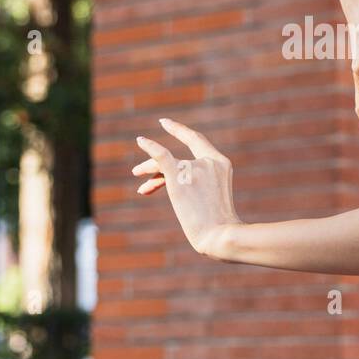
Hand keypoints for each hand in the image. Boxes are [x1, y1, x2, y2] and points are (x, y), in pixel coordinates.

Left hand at [132, 117, 241, 258]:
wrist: (219, 235)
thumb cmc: (219, 227)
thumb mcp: (212, 201)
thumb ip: (199, 188)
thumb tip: (174, 186)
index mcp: (221, 164)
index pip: (197, 141)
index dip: (179, 131)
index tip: (164, 123)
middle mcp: (208, 162)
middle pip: (176, 157)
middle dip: (155, 163)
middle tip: (138, 171)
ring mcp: (194, 168)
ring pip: (164, 164)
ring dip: (149, 173)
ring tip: (141, 190)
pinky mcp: (180, 175)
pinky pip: (162, 155)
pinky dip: (150, 147)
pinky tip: (141, 141)